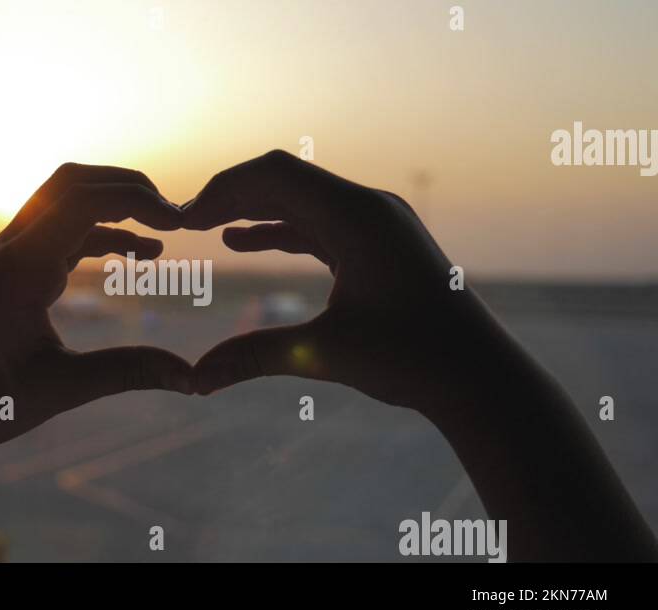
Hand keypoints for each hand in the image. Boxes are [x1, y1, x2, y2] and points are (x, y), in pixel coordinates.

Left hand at [0, 164, 193, 462]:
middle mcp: (12, 248)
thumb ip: (127, 373)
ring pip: (67, 201)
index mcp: (20, 267)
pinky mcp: (15, 268)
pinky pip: (64, 232)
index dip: (135, 200)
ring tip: (165, 232)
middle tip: (173, 217)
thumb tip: (192, 378)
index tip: (177, 227)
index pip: (82, 199)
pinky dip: (103, 233)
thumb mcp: (59, 390)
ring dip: (115, 206)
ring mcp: (11, 254)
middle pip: (73, 182)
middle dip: (127, 188)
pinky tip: (138, 254)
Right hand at [184, 150, 491, 410]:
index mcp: (357, 216)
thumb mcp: (325, 353)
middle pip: (285, 181)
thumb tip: (194, 380)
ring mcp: (376, 224)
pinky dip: (279, 231)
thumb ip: (254, 356)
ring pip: (301, 201)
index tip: (184, 219)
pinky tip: (244, 243)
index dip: (223, 190)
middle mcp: (368, 208)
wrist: (479, 375)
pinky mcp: (378, 246)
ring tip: (204, 227)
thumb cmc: (414, 359)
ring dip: (253, 211)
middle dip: (232, 197)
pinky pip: (318, 225)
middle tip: (184, 223)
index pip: (275, 175)